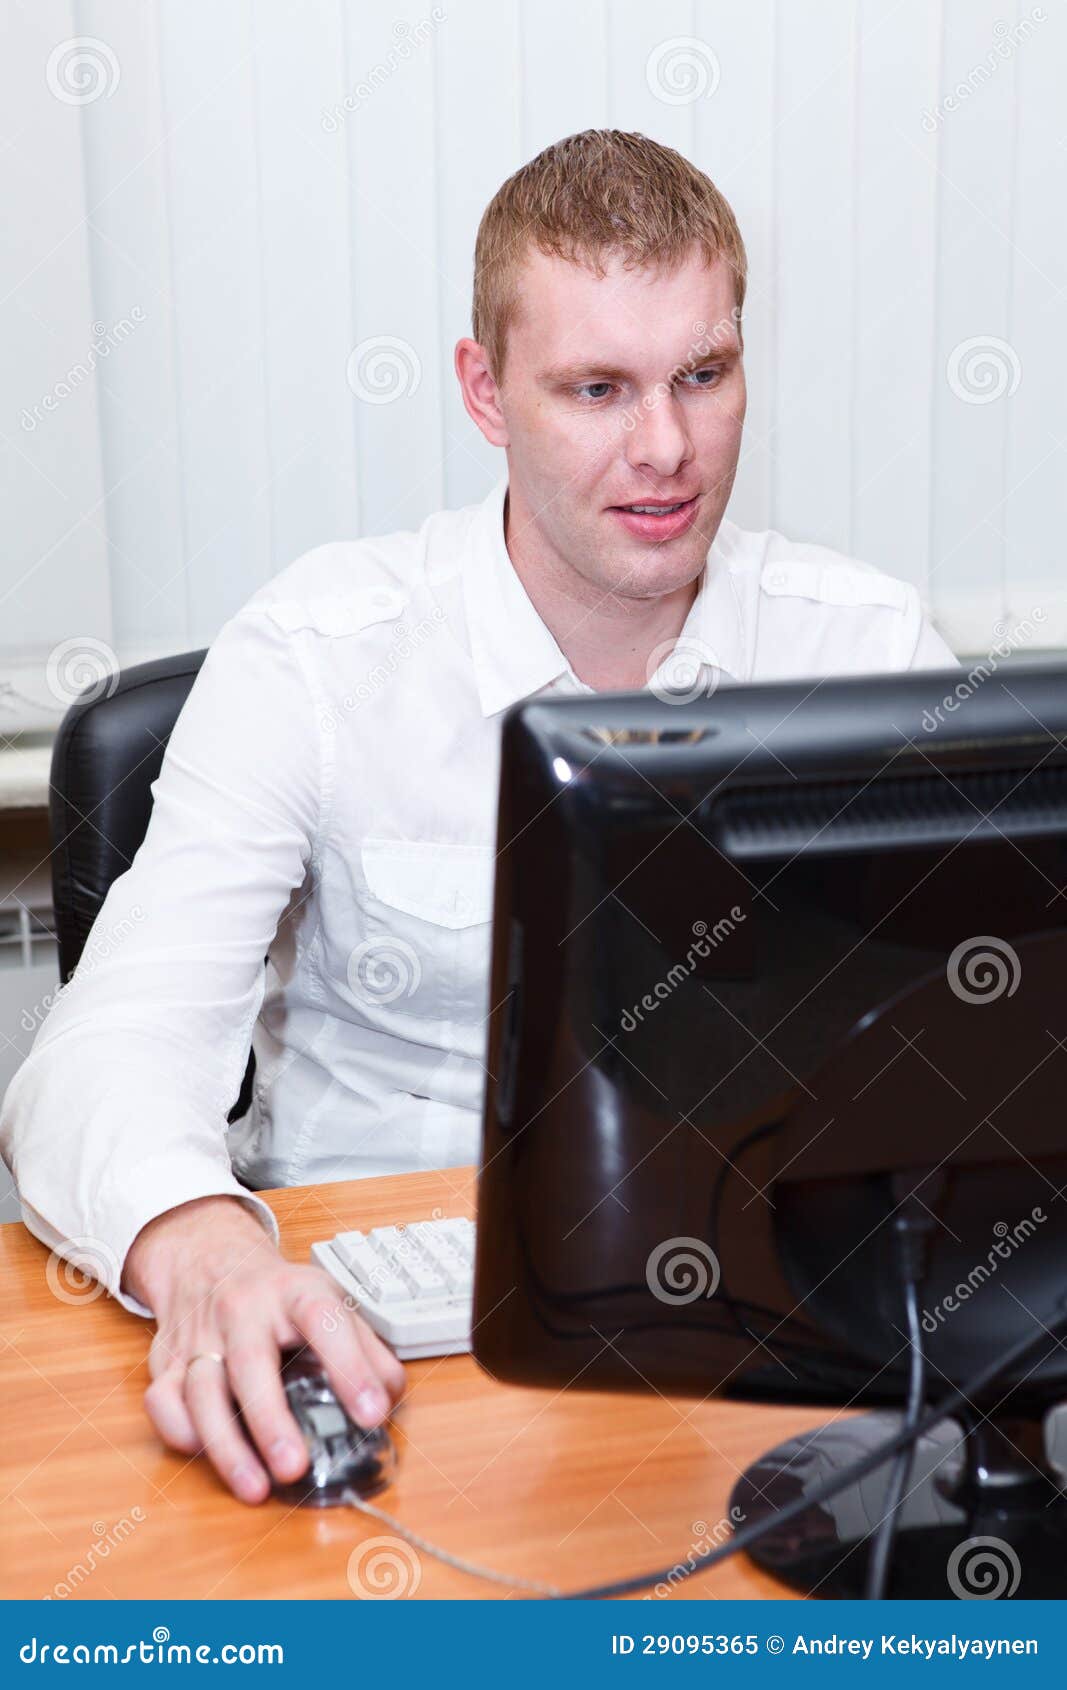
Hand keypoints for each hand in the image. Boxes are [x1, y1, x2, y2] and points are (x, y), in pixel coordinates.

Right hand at [123, 1195, 404, 1503]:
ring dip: (226, 1444)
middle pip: (251, 1363)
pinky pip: (162, 1399)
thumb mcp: (327, 1301)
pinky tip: (206, 1453)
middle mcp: (243, 1310)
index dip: (351, 1366)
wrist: (209, 1255)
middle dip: (271, 1420)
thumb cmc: (278, 1292)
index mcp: (294, 1292)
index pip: (324, 1321)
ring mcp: (201, 1334)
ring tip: (256, 1487)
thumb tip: (389, 1398)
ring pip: (201, 1390)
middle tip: (295, 1466)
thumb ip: (366, 1348)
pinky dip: (180, 1431)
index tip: (373, 1412)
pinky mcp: (167, 1359)